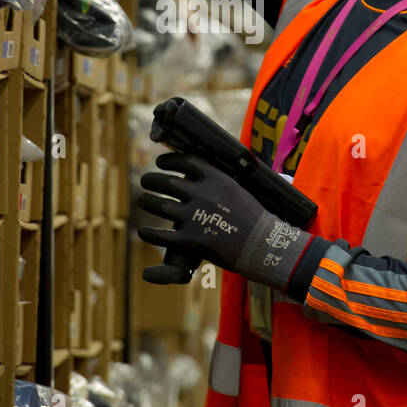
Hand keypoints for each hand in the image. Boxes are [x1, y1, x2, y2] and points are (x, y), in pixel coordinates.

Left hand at [137, 153, 313, 292]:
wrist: (264, 245)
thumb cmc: (255, 218)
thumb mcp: (238, 189)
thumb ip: (218, 181)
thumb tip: (204, 174)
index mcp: (216, 178)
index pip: (185, 161)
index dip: (169, 160)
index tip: (161, 163)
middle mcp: (202, 194)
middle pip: (167, 182)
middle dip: (152, 180)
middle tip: (146, 180)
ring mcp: (194, 216)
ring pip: (160, 206)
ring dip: (148, 202)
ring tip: (144, 201)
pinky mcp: (190, 239)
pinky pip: (161, 235)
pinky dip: (149, 233)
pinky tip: (143, 232)